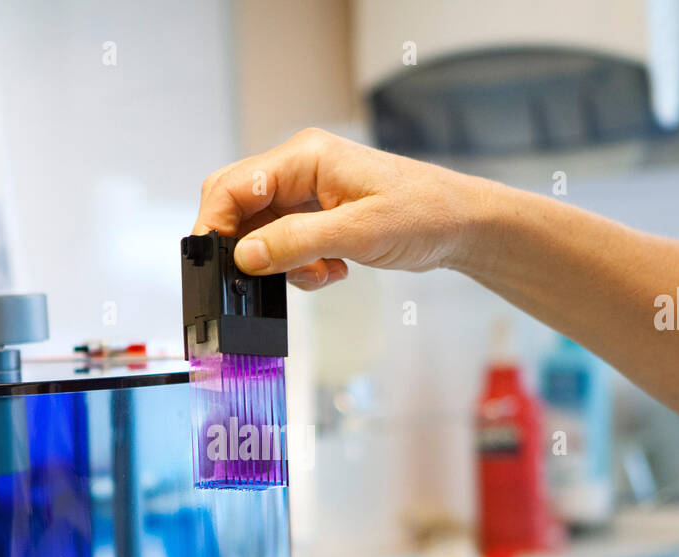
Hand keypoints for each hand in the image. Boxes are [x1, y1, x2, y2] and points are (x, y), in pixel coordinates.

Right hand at [192, 128, 487, 289]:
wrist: (462, 226)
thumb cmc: (424, 213)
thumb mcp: (358, 232)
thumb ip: (296, 242)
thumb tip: (245, 257)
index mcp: (305, 156)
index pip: (233, 186)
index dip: (216, 225)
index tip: (215, 265)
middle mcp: (300, 169)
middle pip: (239, 207)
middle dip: (246, 248)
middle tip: (264, 277)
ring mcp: (308, 194)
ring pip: (262, 233)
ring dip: (281, 262)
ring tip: (321, 271)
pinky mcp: (318, 218)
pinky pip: (285, 246)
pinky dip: (301, 267)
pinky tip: (333, 270)